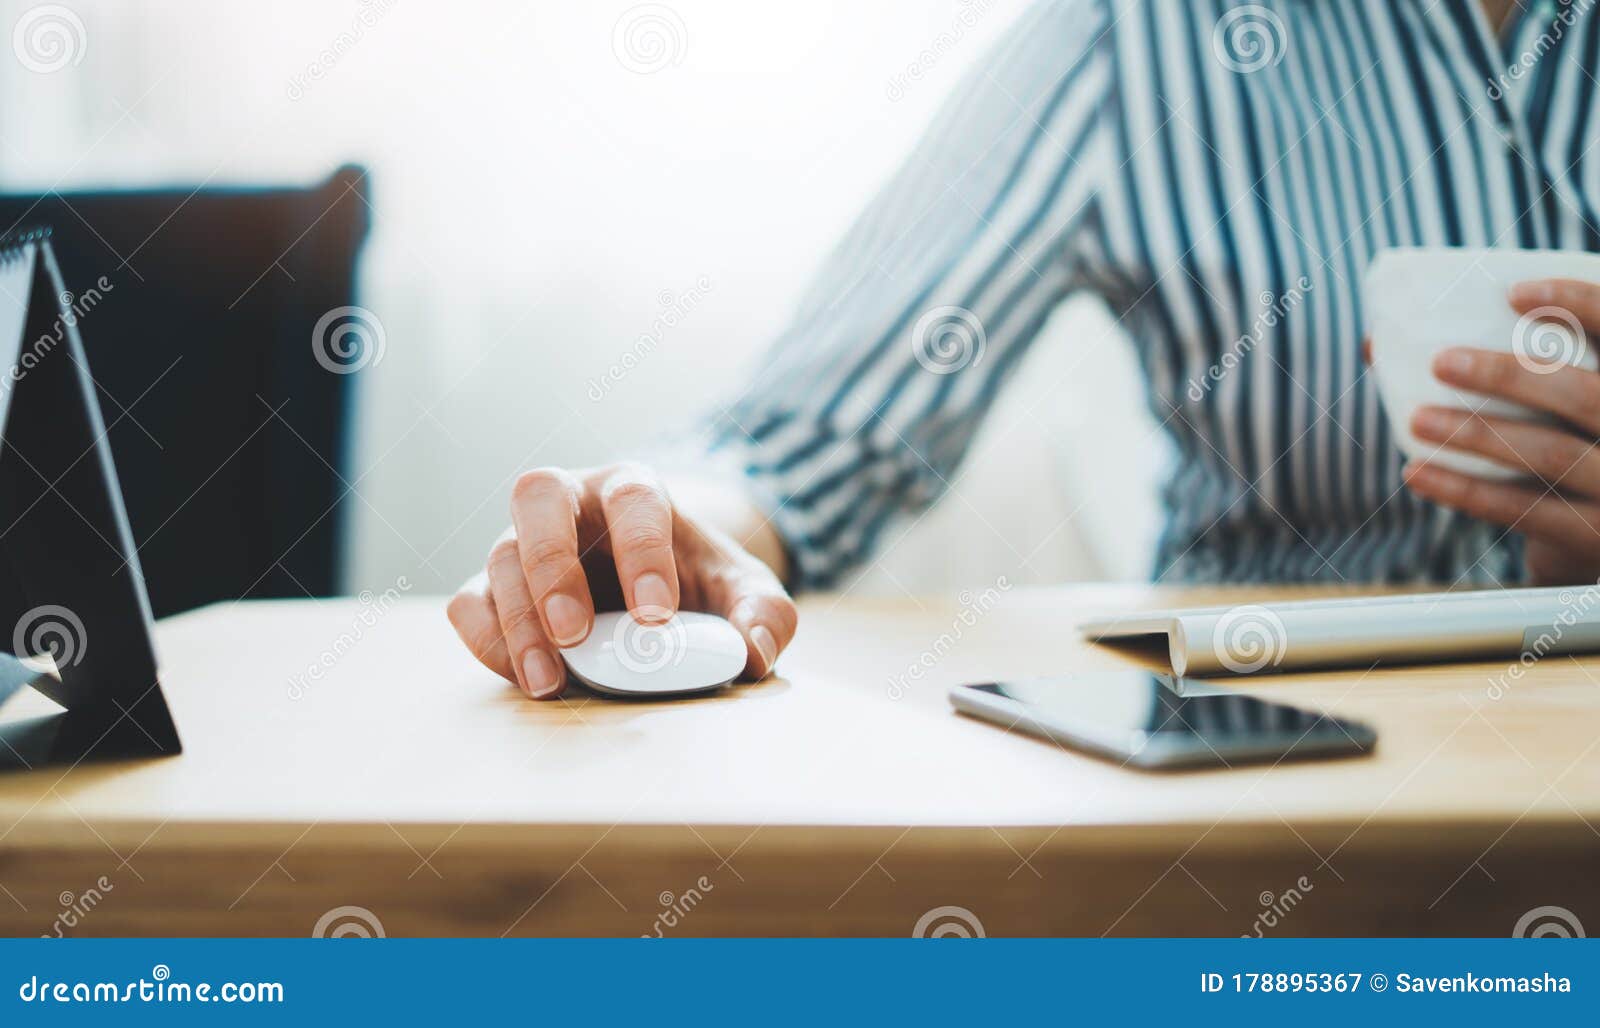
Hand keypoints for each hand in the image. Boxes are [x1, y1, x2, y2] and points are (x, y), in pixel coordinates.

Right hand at [447, 463, 797, 698]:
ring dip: (520, 622)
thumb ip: (764, 616)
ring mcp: (524, 543)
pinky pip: (469, 603)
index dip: (641, 552)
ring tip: (552, 681)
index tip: (657, 617)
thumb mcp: (745, 593)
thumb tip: (753, 655)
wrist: (656, 589)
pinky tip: (523, 677)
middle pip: (539, 498)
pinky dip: (487, 640)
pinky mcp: (494, 589)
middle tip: (575, 633)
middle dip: (554, 565)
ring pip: (500, 557)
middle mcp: (569, 503)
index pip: (633, 498)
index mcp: (633, 488)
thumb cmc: (698, 582)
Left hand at [1399, 278, 1599, 584]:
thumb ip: (1494, 365)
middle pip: (1585, 396)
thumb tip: (1376, 343)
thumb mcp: (1549, 401)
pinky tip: (1417, 473)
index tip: (1513, 293)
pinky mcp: (1591, 535)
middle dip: (1510, 376)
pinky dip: (1465, 491)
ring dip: (1477, 434)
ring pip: (1551, 454)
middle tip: (1441, 362)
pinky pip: (1524, 510)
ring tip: (1419, 419)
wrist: (1592, 533)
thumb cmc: (1556, 442)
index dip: (1580, 302)